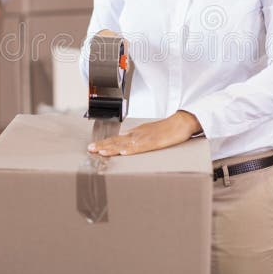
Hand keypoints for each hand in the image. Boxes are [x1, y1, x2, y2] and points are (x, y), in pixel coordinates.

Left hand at [87, 110, 201, 156]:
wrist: (182, 121)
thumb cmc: (167, 129)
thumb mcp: (149, 133)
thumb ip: (137, 138)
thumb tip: (125, 143)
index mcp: (137, 133)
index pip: (117, 139)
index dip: (105, 143)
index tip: (94, 147)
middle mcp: (138, 134)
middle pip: (118, 140)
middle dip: (103, 145)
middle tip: (90, 149)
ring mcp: (146, 138)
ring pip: (126, 143)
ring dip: (113, 148)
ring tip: (101, 151)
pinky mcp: (155, 142)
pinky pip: (142, 146)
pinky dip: (132, 149)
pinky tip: (124, 152)